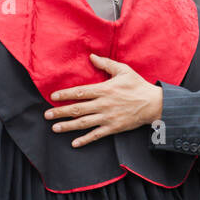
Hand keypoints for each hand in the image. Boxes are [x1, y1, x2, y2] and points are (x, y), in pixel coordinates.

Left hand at [44, 53, 163, 147]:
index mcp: (104, 89)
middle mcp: (103, 104)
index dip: (65, 94)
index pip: (80, 92)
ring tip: (55, 128)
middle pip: (78, 109)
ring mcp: (107, 117)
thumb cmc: (137, 85)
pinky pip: (96, 135)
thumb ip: (106, 64)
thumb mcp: (123, 70)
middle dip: (60, 112)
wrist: (153, 104)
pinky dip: (85, 140)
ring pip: (84, 123)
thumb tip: (91, 56)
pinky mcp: (113, 128)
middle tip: (46, 114)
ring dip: (68, 126)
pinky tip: (74, 143)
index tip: (52, 96)